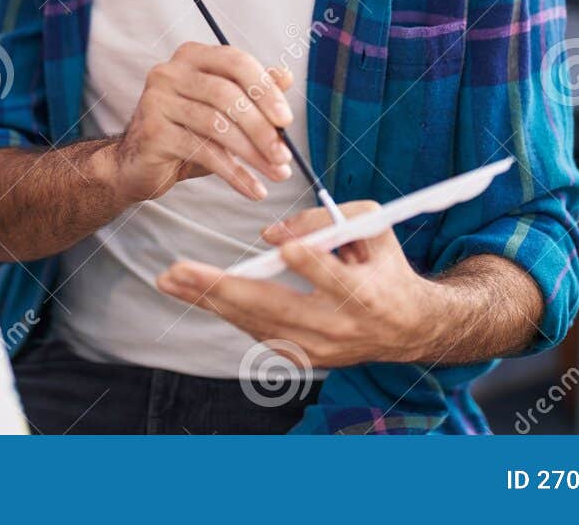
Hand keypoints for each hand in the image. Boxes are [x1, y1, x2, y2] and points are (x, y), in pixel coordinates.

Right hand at [109, 42, 297, 203]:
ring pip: (216, 124)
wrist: (138, 164)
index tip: (286, 121)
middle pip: (227, 95)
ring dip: (252, 153)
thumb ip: (252, 92)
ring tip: (276, 173)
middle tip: (284, 155)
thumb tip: (287, 76)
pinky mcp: (153, 132)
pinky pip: (202, 152)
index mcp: (192, 57)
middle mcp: (170, 72)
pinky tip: (253, 188)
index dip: (265, 90)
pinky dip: (234, 173)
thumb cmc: (186, 133)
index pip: (236, 62)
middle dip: (261, 128)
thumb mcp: (223, 110)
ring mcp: (157, 100)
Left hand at [154, 200, 443, 367]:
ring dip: (209, 301)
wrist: (406, 328)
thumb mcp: (372, 229)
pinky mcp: (303, 358)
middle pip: (277, 308)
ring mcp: (318, 349)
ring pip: (256, 323)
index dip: (311, 264)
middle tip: (182, 271)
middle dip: (224, 288)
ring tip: (171, 280)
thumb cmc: (384, 267)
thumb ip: (327, 219)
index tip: (286, 248)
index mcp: (365, 293)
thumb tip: (270, 234)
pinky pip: (257, 331)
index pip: (335, 278)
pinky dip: (227, 311)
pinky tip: (196, 294)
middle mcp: (339, 327)